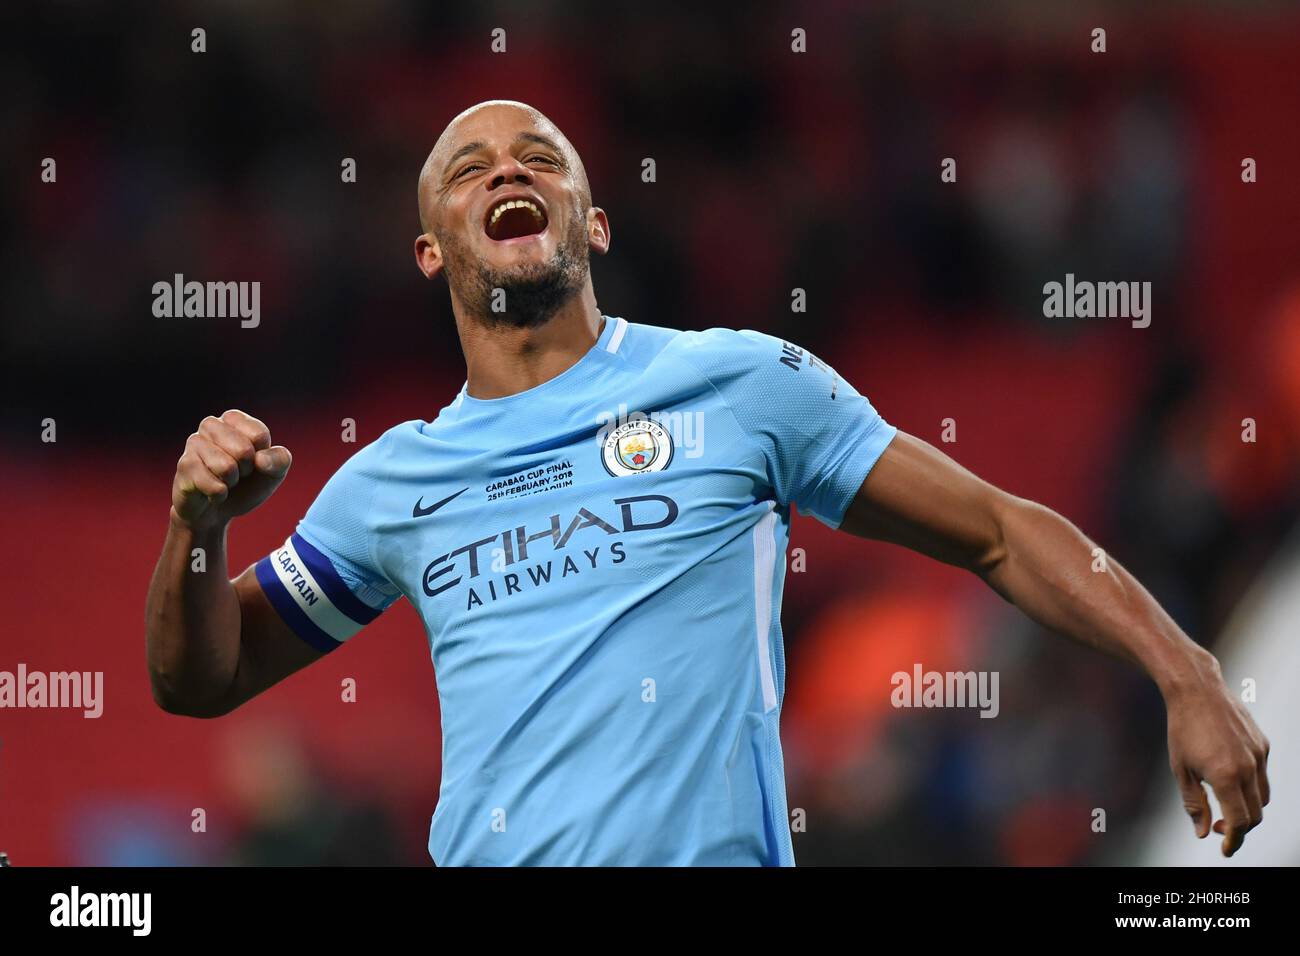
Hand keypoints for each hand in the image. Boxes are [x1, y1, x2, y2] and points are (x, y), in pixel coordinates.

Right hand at [171, 409, 291, 530]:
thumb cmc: (246, 485)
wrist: (217, 511)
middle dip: (245, 470)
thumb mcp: (273, 473)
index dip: (262, 458)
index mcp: (235, 419)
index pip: (259, 435)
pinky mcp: (184, 465)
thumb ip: (279, 460)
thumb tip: (261, 459)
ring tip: (223, 480)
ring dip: (230, 483)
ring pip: (227, 467)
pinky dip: (219, 495)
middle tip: (237, 473)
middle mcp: (211, 425)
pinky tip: (210, 491)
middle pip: (243, 450)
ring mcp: (194, 443)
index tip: (253, 462)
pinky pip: (214, 485)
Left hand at [1165, 655, 1269, 856]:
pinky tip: (1230, 777)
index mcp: (1226, 776)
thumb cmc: (1182, 729)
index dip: (1233, 840)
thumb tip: (1202, 832)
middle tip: (1219, 826)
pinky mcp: (1263, 744)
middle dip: (1240, 827)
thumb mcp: (1180, 769)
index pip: (1239, 821)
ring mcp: (1259, 755)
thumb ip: (1193, 803)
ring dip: (1249, 807)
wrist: (1196, 689)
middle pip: (1256, 814)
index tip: (1225, 848)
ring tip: (1225, 804)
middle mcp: (1248, 767)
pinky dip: (1251, 785)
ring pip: (1264, 796)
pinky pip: (1263, 774)